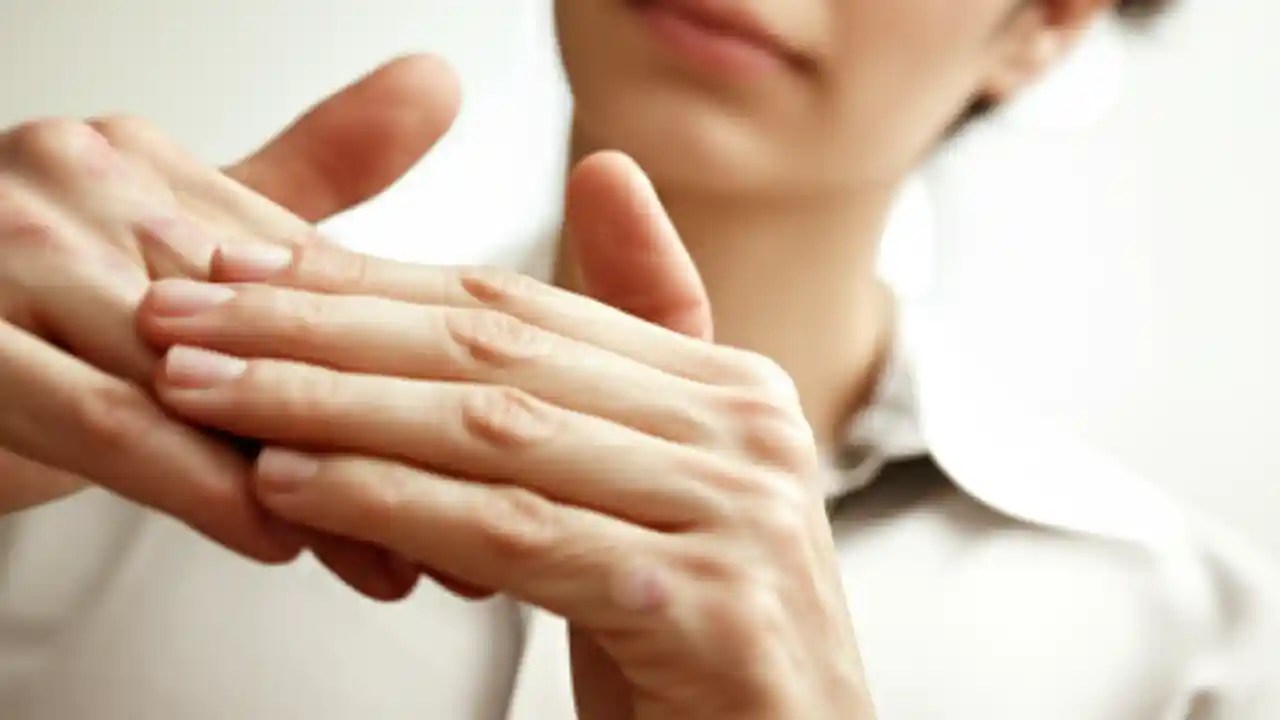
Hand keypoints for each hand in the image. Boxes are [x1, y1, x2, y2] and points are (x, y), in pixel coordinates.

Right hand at [0, 55, 458, 598]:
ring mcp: (10, 255)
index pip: (302, 274)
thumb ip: (300, 189)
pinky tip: (274, 534)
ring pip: (199, 379)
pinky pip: (106, 419)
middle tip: (452, 522)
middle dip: (367, 436)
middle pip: (265, 330)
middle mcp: (78, 185)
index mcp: (140, 163)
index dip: (397, 367)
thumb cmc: (43, 310)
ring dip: (304, 477)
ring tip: (384, 553)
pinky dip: (198, 483)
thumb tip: (439, 85)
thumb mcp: (175, 246)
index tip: (473, 444)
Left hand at [139, 153, 873, 718]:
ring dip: (330, 405)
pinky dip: (390, 502)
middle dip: (323, 328)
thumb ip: (626, 344)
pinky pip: (511, 534)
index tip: (249, 268)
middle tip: (191, 315)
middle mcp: (737, 428)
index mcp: (724, 386)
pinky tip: (294, 483)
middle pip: (495, 352)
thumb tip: (602, 173)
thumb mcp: (658, 477)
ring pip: (491, 433)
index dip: (373, 280)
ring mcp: (728, 508)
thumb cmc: (699, 632)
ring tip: (211, 390)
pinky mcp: (697, 600)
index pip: (520, 306)